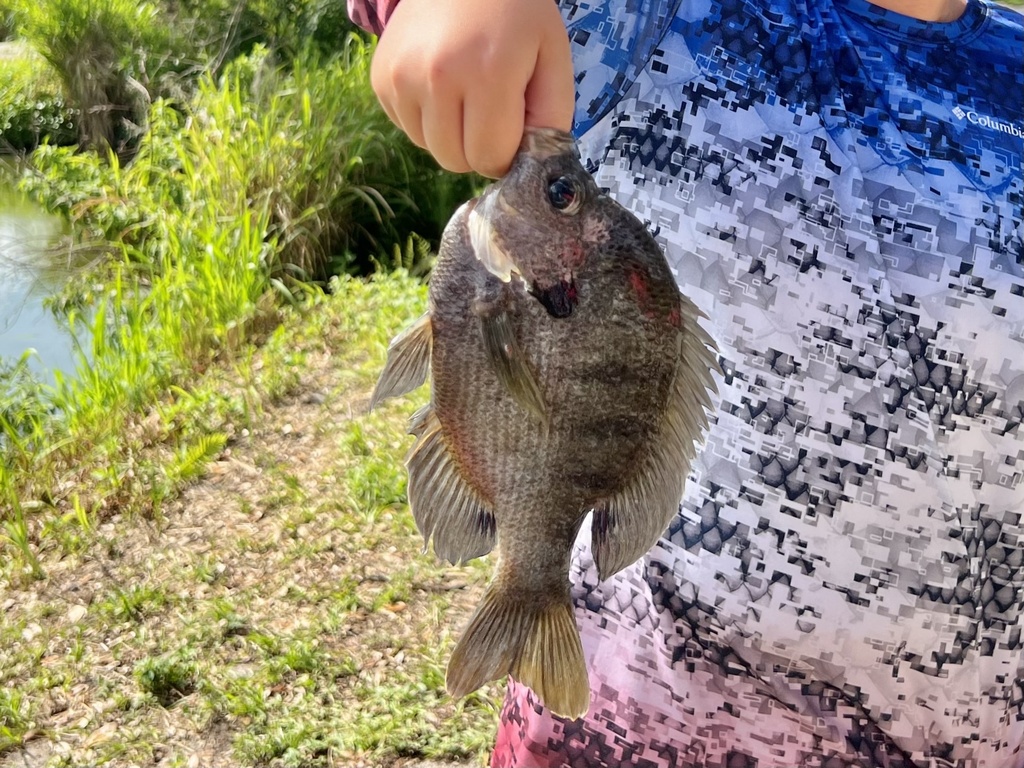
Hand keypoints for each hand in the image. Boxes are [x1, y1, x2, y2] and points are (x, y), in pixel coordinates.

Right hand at [370, 0, 573, 177]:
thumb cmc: (516, 16)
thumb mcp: (553, 57)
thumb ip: (551, 118)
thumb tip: (532, 170)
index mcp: (488, 73)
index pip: (490, 158)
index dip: (507, 153)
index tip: (514, 127)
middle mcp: (437, 77)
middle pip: (457, 161)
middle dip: (479, 148)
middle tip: (491, 109)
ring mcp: (401, 77)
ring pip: (431, 149)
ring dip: (452, 135)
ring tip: (466, 92)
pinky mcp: (380, 79)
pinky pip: (409, 129)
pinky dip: (428, 120)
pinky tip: (442, 84)